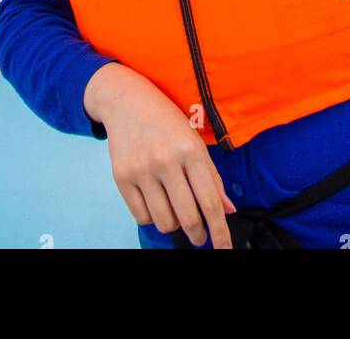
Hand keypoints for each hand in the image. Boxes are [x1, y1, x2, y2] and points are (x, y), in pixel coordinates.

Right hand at [85, 63, 237, 247]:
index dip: (220, 231)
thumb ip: (212, 177)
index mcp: (190, 149)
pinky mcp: (121, 176)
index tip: (224, 249)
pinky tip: (156, 202)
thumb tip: (229, 210)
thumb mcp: (194, 140)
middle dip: (198, 235)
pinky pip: (141, 216)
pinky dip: (152, 217)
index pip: (209, 201)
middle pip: (188, 217)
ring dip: (174, 225)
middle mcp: (166, 159)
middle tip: (200, 237)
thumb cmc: (166, 120)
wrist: (125, 100)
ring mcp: (141, 169)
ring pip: (164, 221)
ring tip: (175, 210)